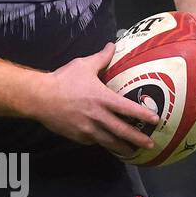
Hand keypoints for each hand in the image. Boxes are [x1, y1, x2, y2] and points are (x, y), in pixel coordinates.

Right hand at [32, 42, 159, 152]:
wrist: (40, 98)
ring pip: (109, 141)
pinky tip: (109, 145)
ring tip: (132, 152)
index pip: (128, 109)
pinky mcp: (78, 136)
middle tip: (150, 144)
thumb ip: (101, 58)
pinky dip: (103, 143)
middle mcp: (98, 116)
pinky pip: (94, 141)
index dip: (143, 115)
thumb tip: (113, 44)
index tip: (155, 120)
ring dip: (123, 147)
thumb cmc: (63, 79)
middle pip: (122, 131)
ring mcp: (88, 129)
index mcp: (102, 98)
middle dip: (138, 139)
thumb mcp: (84, 65)